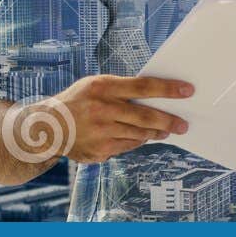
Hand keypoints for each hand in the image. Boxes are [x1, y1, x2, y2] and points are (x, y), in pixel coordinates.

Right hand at [46, 75, 192, 163]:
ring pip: (139, 134)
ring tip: (165, 131)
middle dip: (169, 121)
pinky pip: (128, 146)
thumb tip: (158, 95)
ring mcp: (101, 132)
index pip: (143, 86)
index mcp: (102, 88)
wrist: (47, 127)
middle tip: (183, 125)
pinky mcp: (100, 150)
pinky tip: (144, 138)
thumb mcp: (95, 86)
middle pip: (146, 116)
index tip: (188, 91)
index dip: (168, 89)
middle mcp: (102, 110)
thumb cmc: (78, 101)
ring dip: (156, 133)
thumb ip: (123, 89)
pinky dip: (138, 142)